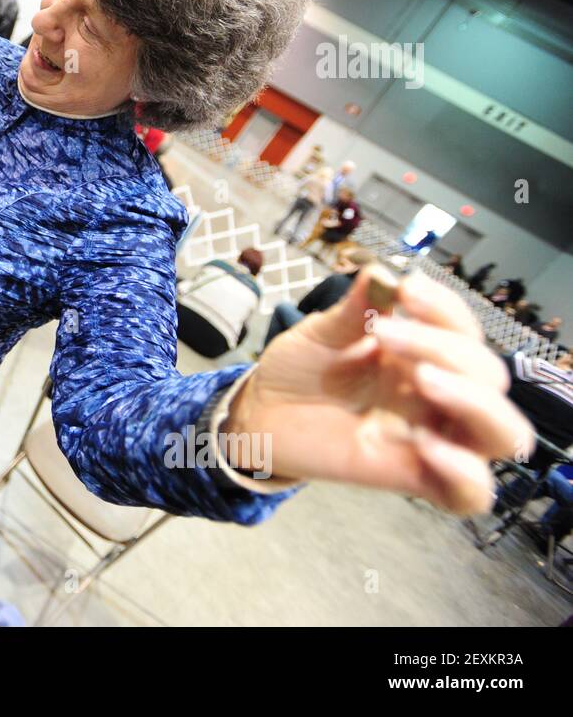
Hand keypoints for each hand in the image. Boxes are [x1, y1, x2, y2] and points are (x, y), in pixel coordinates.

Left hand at [225, 268, 533, 514]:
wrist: (259, 413)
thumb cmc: (299, 371)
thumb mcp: (321, 334)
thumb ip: (354, 310)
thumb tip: (382, 272)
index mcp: (423, 354)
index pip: (465, 331)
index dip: (445, 308)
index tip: (405, 289)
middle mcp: (438, 396)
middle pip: (490, 376)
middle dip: (449, 348)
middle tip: (389, 334)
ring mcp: (432, 438)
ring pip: (504, 434)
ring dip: (475, 402)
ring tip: (424, 378)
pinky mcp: (413, 477)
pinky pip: (470, 493)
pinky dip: (464, 471)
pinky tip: (424, 443)